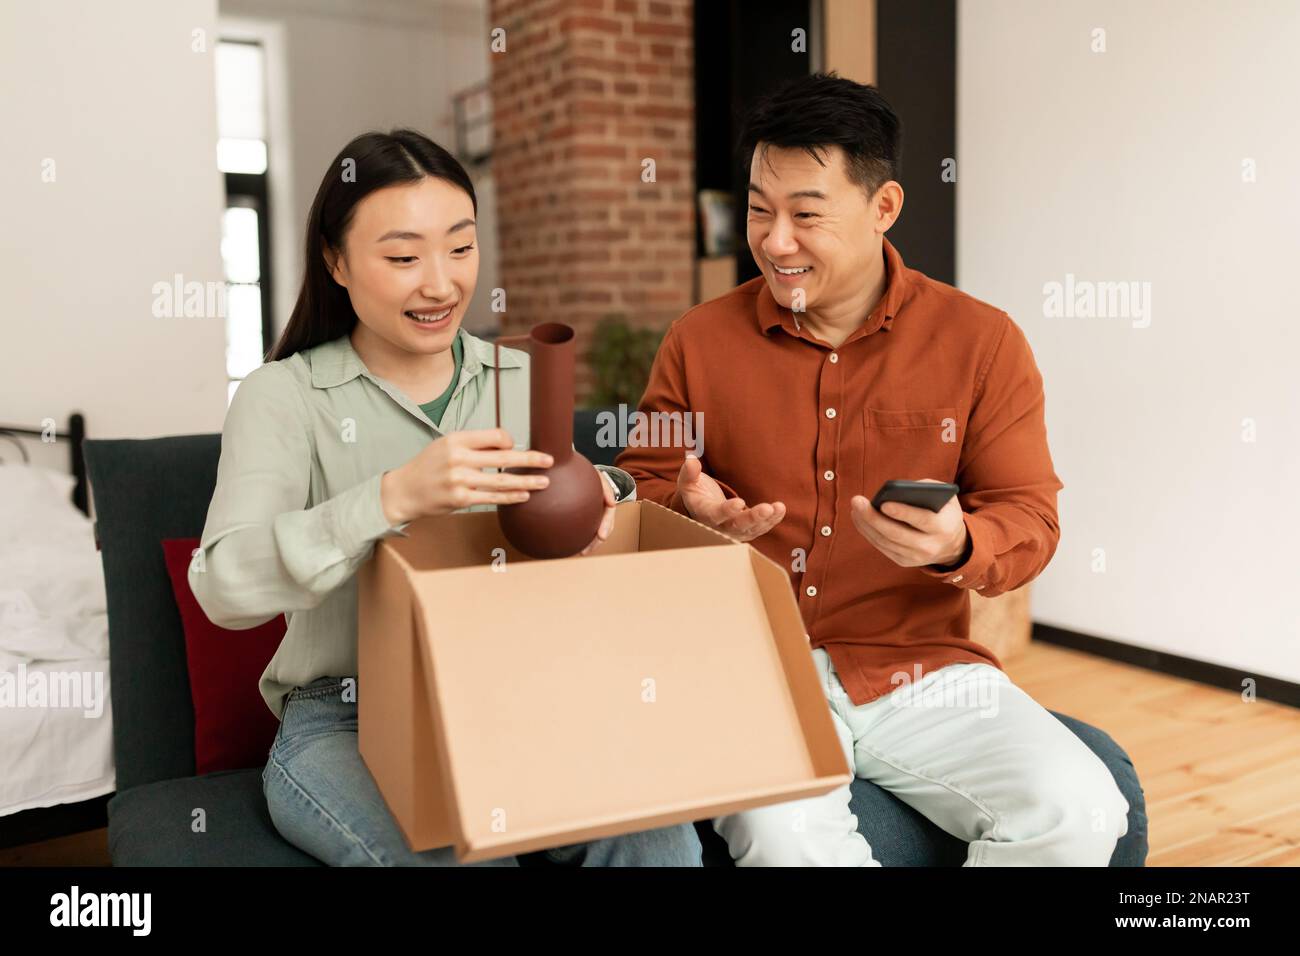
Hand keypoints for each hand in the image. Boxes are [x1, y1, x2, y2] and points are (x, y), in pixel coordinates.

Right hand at [379, 428, 553, 523]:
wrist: (404, 491)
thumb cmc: (429, 466)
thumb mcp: (446, 445)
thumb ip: (474, 445)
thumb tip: (508, 446)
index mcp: (457, 440)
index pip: (495, 436)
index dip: (510, 441)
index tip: (515, 447)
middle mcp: (458, 458)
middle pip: (503, 458)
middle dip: (530, 459)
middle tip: (550, 460)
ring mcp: (459, 480)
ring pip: (501, 481)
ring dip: (526, 482)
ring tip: (544, 482)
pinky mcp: (460, 499)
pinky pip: (492, 498)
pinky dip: (510, 497)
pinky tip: (524, 495)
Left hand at [578, 470, 618, 555]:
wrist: (574, 472)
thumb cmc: (588, 474)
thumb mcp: (599, 476)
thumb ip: (606, 487)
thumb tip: (613, 503)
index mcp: (606, 503)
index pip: (609, 516)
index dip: (606, 527)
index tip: (601, 536)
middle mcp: (600, 511)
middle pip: (602, 530)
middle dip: (596, 542)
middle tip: (587, 551)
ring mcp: (593, 515)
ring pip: (593, 532)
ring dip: (588, 544)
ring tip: (580, 553)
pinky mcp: (582, 517)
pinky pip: (582, 529)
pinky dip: (579, 537)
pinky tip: (571, 544)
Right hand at [676, 453, 784, 541]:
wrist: (701, 510)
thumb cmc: (695, 492)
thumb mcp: (688, 482)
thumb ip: (689, 472)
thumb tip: (691, 460)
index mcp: (705, 514)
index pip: (716, 515)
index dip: (727, 510)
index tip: (739, 502)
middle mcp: (720, 527)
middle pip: (737, 525)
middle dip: (752, 517)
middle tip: (766, 508)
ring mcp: (734, 531)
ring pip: (751, 529)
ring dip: (766, 520)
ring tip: (778, 507)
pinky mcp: (745, 531)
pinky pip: (760, 529)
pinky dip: (771, 521)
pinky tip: (780, 510)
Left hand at [850, 479, 967, 568]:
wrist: (952, 545)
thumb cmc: (944, 512)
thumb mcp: (946, 497)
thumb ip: (927, 488)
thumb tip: (898, 488)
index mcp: (942, 527)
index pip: (921, 520)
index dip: (902, 512)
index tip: (883, 504)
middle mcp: (929, 546)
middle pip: (896, 533)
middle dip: (873, 517)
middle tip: (857, 501)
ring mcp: (915, 557)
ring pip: (885, 541)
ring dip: (866, 524)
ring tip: (855, 508)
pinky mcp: (903, 561)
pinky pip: (882, 546)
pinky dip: (868, 533)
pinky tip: (859, 519)